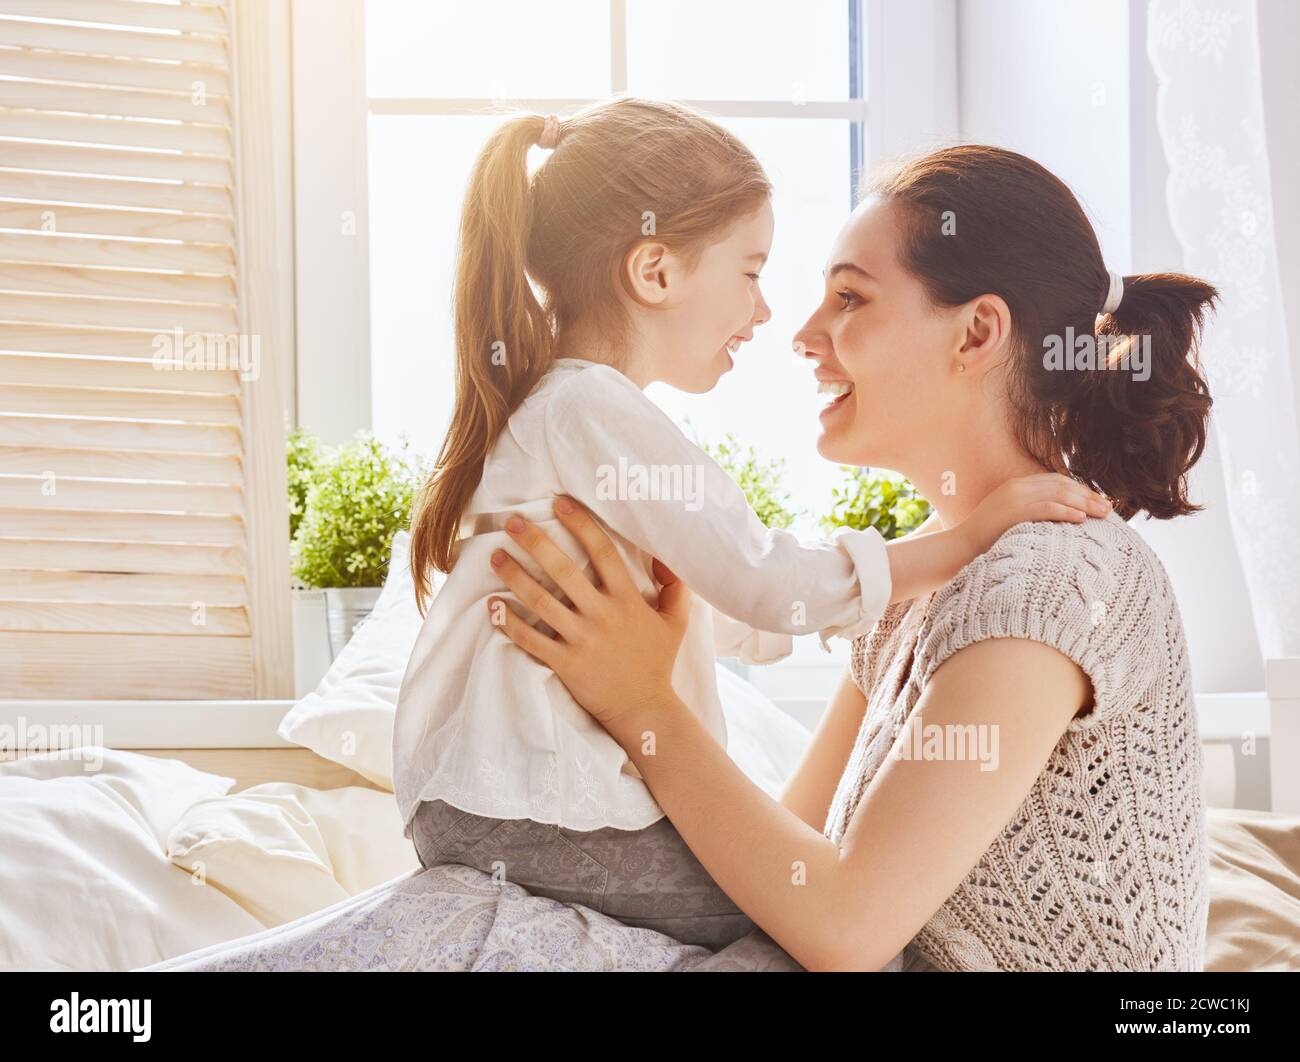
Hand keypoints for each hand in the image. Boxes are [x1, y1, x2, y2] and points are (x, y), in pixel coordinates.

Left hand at [486, 497, 691, 730]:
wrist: (644, 709)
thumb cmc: (657, 662)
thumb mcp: (676, 622)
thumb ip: (676, 587)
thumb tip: (668, 553)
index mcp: (628, 600)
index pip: (603, 552)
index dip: (581, 524)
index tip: (559, 503)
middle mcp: (603, 615)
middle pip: (564, 571)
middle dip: (536, 542)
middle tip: (513, 521)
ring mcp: (582, 640)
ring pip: (541, 602)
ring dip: (515, 576)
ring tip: (495, 556)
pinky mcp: (565, 664)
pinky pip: (530, 640)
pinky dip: (509, 622)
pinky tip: (492, 605)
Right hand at [962, 473, 1109, 554]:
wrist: (959, 548)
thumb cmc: (985, 541)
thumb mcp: (1010, 520)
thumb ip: (1031, 513)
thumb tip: (1057, 520)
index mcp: (1016, 486)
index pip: (1056, 481)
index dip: (1080, 489)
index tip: (1097, 502)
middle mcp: (1017, 487)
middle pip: (1061, 485)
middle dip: (1088, 495)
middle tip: (1109, 508)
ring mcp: (1014, 498)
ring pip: (1058, 493)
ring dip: (1084, 503)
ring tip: (1103, 513)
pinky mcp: (1013, 511)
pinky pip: (1046, 507)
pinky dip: (1066, 511)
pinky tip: (1081, 519)